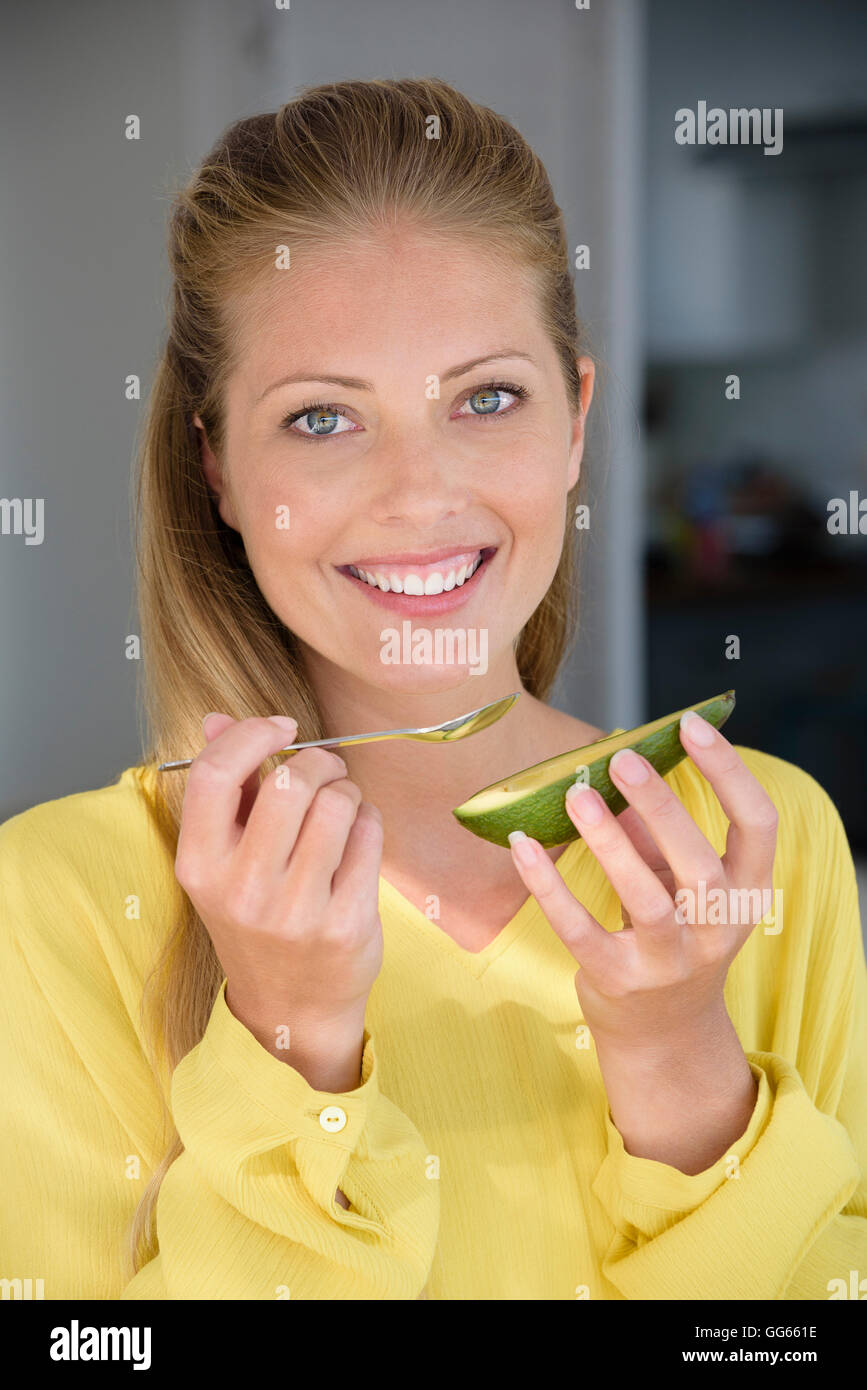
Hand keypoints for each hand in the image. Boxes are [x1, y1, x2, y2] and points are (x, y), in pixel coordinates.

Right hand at [174, 714, 384, 1090]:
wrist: (292, 1008)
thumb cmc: (257, 918)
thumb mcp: (223, 861)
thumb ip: (224, 788)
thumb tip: (219, 718)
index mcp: (200, 865)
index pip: (215, 775)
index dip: (252, 735)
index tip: (282, 728)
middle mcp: (242, 889)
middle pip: (287, 784)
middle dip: (317, 763)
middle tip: (325, 773)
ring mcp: (295, 911)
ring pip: (336, 806)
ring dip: (347, 791)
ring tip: (342, 806)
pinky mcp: (345, 923)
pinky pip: (368, 836)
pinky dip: (368, 822)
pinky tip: (358, 836)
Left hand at [509, 711, 776, 1168]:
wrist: (663, 1035)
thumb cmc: (674, 937)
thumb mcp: (684, 887)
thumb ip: (660, 834)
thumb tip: (622, 764)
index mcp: (748, 893)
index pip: (759, 824)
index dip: (729, 771)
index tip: (691, 724)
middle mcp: (717, 930)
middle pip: (701, 864)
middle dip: (662, 806)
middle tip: (624, 758)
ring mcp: (669, 962)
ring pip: (646, 899)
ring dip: (611, 844)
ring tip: (576, 794)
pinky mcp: (617, 980)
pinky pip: (580, 929)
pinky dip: (549, 886)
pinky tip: (522, 846)